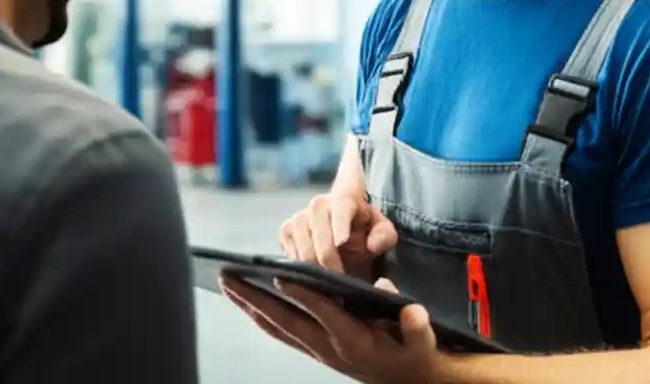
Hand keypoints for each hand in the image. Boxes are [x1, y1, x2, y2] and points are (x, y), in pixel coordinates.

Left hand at [221, 275, 440, 383]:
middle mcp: (328, 347)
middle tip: (230, 276)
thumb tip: (408, 308)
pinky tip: (244, 300)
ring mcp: (316, 349)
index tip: (282, 275)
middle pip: (285, 320)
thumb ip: (416, 325)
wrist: (406, 380)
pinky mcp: (312, 348)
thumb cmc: (412, 353)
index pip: (324, 314)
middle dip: (255, 297)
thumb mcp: (422, 341)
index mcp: (354, 341)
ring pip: (276, 326)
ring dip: (249, 305)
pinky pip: (279, 332)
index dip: (303, 296)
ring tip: (227, 283)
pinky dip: (259, 315)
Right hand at [279, 191, 396, 279]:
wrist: (343, 235)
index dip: (340, 223)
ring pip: (303, 245)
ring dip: (315, 266)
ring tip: (328, 281)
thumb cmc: (365, 232)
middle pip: (320, 232)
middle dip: (329, 258)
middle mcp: (320, 203)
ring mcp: (300, 216)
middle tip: (340, 279)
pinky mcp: (286, 230)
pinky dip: (302, 267)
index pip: (343, 204)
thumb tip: (372, 245)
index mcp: (347, 197)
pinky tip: (314, 275)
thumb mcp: (383, 233)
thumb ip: (384, 236)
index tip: (342, 243)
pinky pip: (290, 252)